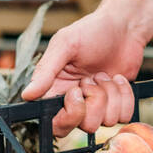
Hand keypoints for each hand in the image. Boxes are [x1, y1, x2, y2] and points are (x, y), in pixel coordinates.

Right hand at [21, 7, 143, 135]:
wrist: (124, 26)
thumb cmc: (91, 31)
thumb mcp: (65, 44)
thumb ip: (45, 70)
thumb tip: (27, 95)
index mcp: (56, 89)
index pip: (55, 122)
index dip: (69, 115)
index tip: (77, 92)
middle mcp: (76, 101)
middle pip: (83, 126)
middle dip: (94, 103)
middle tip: (92, 78)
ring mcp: (98, 104)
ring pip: (106, 121)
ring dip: (111, 94)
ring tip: (104, 74)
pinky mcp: (118, 103)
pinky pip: (124, 115)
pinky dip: (125, 95)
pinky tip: (118, 78)